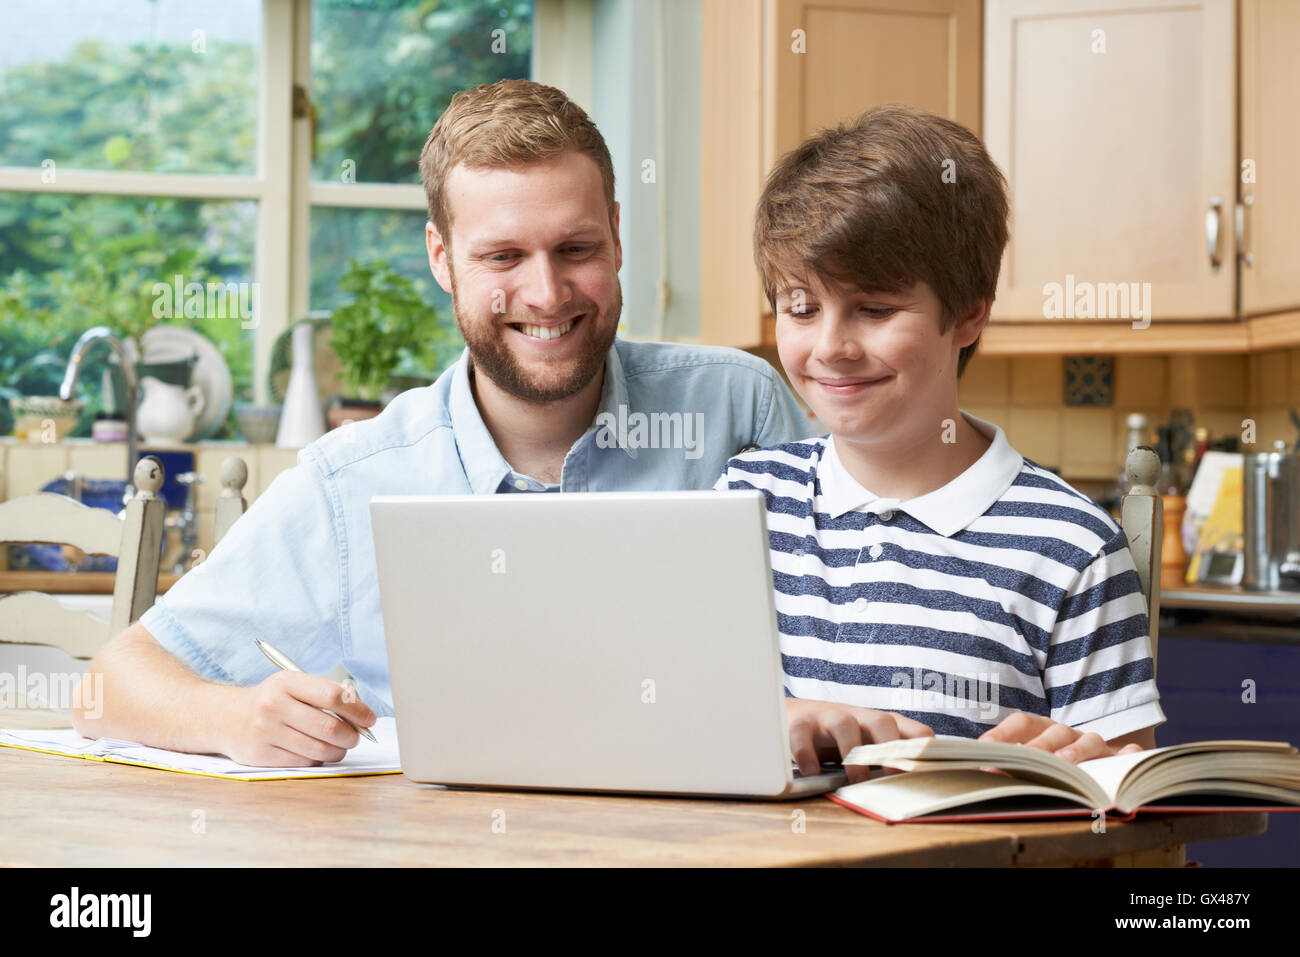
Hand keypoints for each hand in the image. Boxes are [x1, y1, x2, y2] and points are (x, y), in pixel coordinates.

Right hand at [221, 670, 376, 766]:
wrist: (226, 717)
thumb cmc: (272, 700)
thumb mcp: (294, 685)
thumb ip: (326, 693)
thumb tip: (361, 711)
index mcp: (286, 682)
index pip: (333, 697)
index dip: (358, 711)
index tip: (369, 720)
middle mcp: (274, 705)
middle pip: (329, 727)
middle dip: (352, 736)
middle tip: (356, 737)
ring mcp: (266, 731)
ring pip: (319, 750)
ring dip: (338, 751)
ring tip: (340, 746)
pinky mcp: (261, 755)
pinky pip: (304, 762)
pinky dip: (318, 760)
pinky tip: (316, 752)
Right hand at [787, 697, 933, 783]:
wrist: (796, 717)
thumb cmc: (840, 739)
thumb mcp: (867, 747)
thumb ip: (885, 764)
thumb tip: (910, 794)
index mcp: (882, 724)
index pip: (914, 730)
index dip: (925, 749)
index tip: (930, 773)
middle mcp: (859, 716)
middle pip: (882, 721)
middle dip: (890, 749)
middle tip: (894, 780)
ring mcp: (829, 716)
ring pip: (844, 724)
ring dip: (852, 755)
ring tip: (854, 782)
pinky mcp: (801, 722)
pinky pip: (802, 733)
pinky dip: (806, 753)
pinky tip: (811, 772)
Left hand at [978, 713, 1141, 762]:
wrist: (1101, 760)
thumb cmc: (1056, 763)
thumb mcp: (1034, 760)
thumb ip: (1012, 759)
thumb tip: (981, 765)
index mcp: (1043, 729)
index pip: (1022, 722)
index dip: (1003, 733)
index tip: (984, 748)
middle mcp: (1069, 734)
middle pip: (1053, 733)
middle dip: (1037, 747)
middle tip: (1022, 763)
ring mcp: (1097, 744)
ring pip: (1088, 740)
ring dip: (1077, 750)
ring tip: (1064, 763)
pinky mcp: (1121, 758)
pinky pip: (1129, 753)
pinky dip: (1129, 755)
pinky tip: (1128, 758)